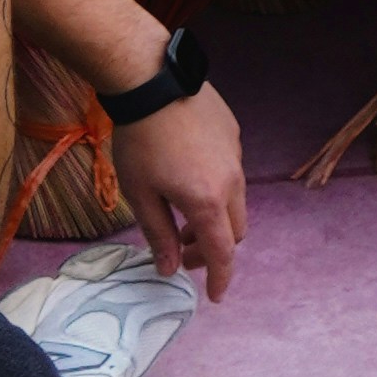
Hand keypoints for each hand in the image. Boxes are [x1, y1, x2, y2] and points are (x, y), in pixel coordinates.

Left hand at [119, 80, 245, 301]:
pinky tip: (186, 174)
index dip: (219, 278)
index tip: (213, 296)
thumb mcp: (140, 194)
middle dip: (212, 248)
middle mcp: (231, 181)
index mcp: (207, 201)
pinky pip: (231, 172)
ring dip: (214, 218)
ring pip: (236, 201)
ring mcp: (236, 156)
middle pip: (234, 230)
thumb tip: (169, 269)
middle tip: (181, 251)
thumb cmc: (139, 139)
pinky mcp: (233, 134)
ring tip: (180, 214)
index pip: (222, 253)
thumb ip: (158, 236)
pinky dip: (215, 188)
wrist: (153, 79)